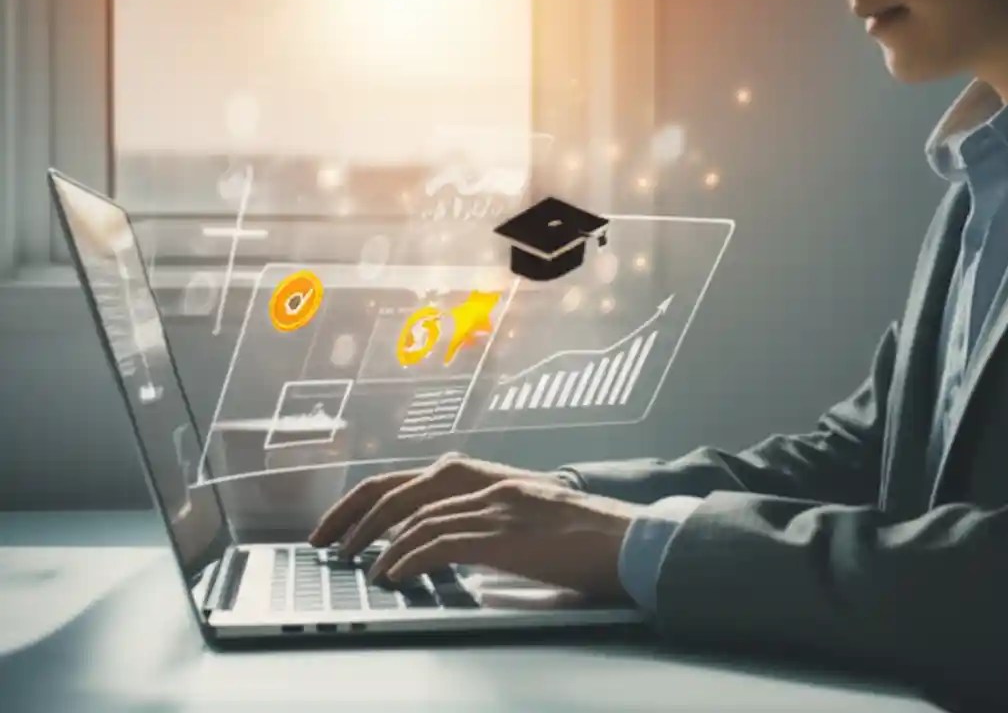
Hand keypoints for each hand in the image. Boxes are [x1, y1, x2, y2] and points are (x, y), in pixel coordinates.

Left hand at [308, 454, 641, 598]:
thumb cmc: (588, 539)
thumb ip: (489, 522)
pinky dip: (408, 558)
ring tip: (358, 568)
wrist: (634, 543)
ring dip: (378, 545)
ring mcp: (498, 506)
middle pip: (402, 489)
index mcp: (492, 478)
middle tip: (327, 543)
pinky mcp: (507, 535)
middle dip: (356, 516)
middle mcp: (489, 484)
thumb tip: (444, 546)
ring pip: (417, 518)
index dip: (369, 500)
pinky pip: (441, 542)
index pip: (414, 479)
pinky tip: (393, 574)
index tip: (341, 523)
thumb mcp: (531, 520)